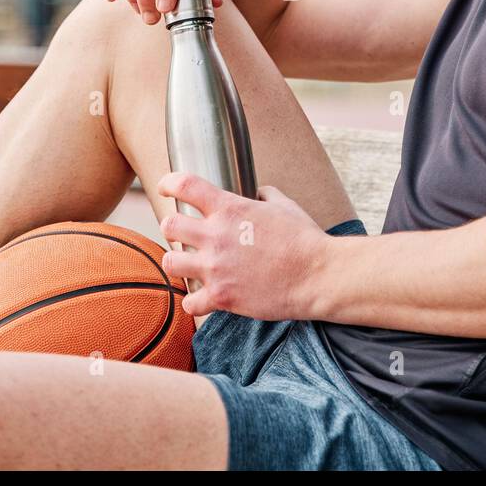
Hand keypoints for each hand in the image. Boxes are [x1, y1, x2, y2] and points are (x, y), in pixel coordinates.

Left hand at [156, 172, 331, 320]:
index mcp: (230, 208)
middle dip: (173, 228)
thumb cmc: (304, 239)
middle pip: (169, 225)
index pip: (185, 185)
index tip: (167, 187)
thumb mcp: (285, 205)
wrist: (317, 275)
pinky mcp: (222, 297)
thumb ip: (265, 194)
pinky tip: (204, 298)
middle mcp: (216, 235)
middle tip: (184, 235)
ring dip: (178, 263)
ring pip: (170, 263)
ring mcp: (215, 268)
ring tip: (189, 266)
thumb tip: (258, 191)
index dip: (170, 183)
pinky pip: (190, 302)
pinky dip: (195, 302)